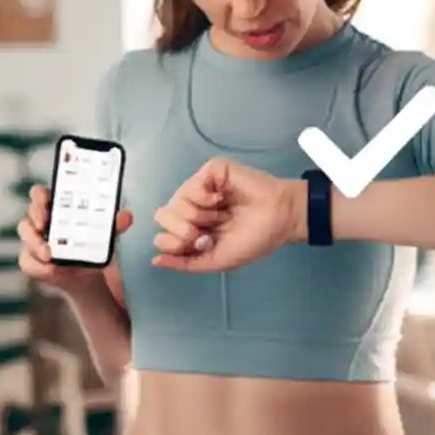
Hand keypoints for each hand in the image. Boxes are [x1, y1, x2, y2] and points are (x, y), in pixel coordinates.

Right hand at [18, 184, 132, 293]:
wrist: (88, 275)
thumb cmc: (92, 246)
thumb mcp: (105, 235)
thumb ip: (115, 225)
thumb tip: (127, 216)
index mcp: (56, 208)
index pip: (40, 194)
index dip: (40, 195)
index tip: (46, 200)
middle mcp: (41, 222)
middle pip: (30, 211)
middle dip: (36, 215)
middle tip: (44, 224)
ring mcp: (33, 240)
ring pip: (26, 235)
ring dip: (35, 243)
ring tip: (49, 254)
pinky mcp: (30, 260)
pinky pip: (27, 261)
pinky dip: (39, 266)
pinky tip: (52, 268)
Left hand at [151, 156, 302, 272]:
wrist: (280, 218)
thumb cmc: (254, 239)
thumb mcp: (218, 260)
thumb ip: (186, 262)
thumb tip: (154, 261)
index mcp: (192, 229)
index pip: (162, 236)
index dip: (176, 244)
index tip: (202, 245)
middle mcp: (191, 207)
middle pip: (162, 217)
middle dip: (184, 230)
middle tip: (208, 232)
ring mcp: (200, 187)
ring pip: (174, 202)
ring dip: (199, 215)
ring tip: (222, 216)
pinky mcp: (211, 172)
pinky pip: (191, 185)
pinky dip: (204, 198)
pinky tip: (221, 200)